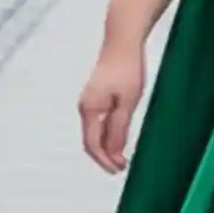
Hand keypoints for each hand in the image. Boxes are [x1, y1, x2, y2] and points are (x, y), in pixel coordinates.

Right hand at [78, 46, 145, 173]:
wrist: (123, 41)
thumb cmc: (128, 69)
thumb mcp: (127, 102)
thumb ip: (119, 128)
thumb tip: (114, 152)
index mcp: (90, 109)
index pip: (93, 144)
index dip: (104, 161)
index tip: (118, 171)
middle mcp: (85, 107)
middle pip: (91, 140)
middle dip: (105, 157)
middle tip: (122, 168)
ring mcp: (89, 101)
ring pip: (95, 132)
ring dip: (107, 147)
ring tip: (123, 157)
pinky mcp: (97, 96)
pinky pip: (98, 122)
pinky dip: (107, 134)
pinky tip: (120, 138)